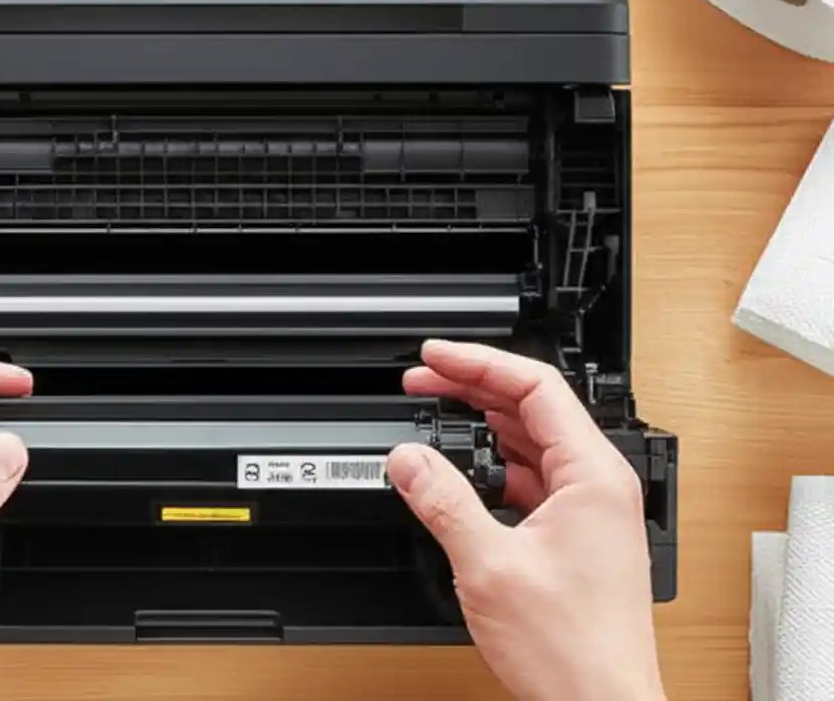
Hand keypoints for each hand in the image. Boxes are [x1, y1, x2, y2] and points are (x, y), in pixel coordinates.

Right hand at [389, 340, 664, 700]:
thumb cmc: (572, 649)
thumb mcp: (490, 565)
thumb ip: (443, 502)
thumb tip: (408, 458)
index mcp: (592, 476)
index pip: (535, 387)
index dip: (480, 362)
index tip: (435, 356)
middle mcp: (597, 486)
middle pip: (531, 409)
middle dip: (473, 388)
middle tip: (421, 380)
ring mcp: (588, 511)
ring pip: (530, 444)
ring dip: (481, 426)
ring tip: (434, 413)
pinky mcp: (574, 535)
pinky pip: (530, 480)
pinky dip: (491, 467)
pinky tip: (458, 470)